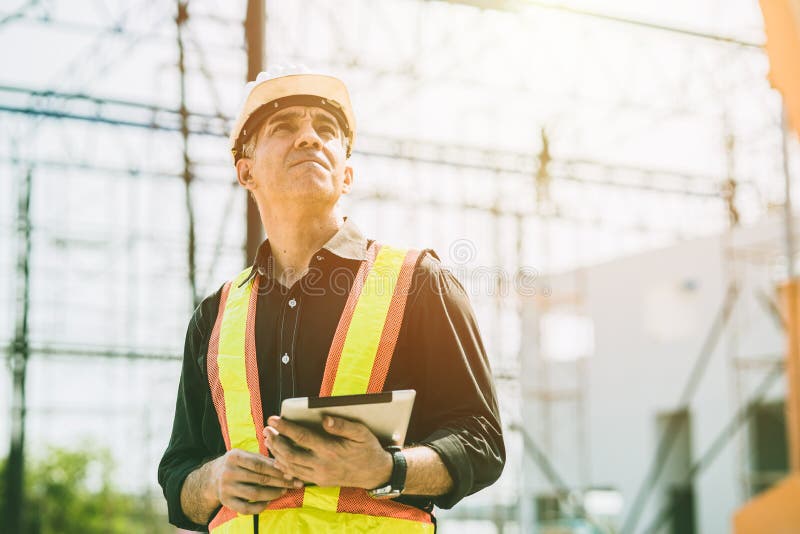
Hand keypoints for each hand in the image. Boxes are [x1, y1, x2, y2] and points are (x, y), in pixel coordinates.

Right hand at [209, 448, 303, 514]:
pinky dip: (259, 506)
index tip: (292, 473)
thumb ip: (264, 459)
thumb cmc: (238, 463)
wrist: (213, 476)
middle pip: (259, 479)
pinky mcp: (226, 502)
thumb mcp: (247, 455)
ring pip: (254, 494)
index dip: (277, 470)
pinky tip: (268, 501)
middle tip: (294, 484)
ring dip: (273, 494)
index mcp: (234, 456)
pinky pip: (245, 508)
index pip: (260, 464)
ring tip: (284, 491)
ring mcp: (226, 488)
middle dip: (280, 482)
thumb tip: (287, 465)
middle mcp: (228, 472)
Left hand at [263, 415, 392, 488]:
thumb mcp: (361, 433)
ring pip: (291, 466)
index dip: (286, 428)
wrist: (375, 473)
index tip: (273, 419)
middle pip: (290, 454)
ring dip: (277, 454)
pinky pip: (298, 475)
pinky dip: (285, 467)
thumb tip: (324, 419)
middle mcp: (322, 465)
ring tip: (269, 441)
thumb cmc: (368, 449)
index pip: (302, 437)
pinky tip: (279, 459)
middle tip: (266, 430)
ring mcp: (320, 476)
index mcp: (330, 450)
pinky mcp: (320, 481)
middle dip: (275, 441)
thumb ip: (342, 425)